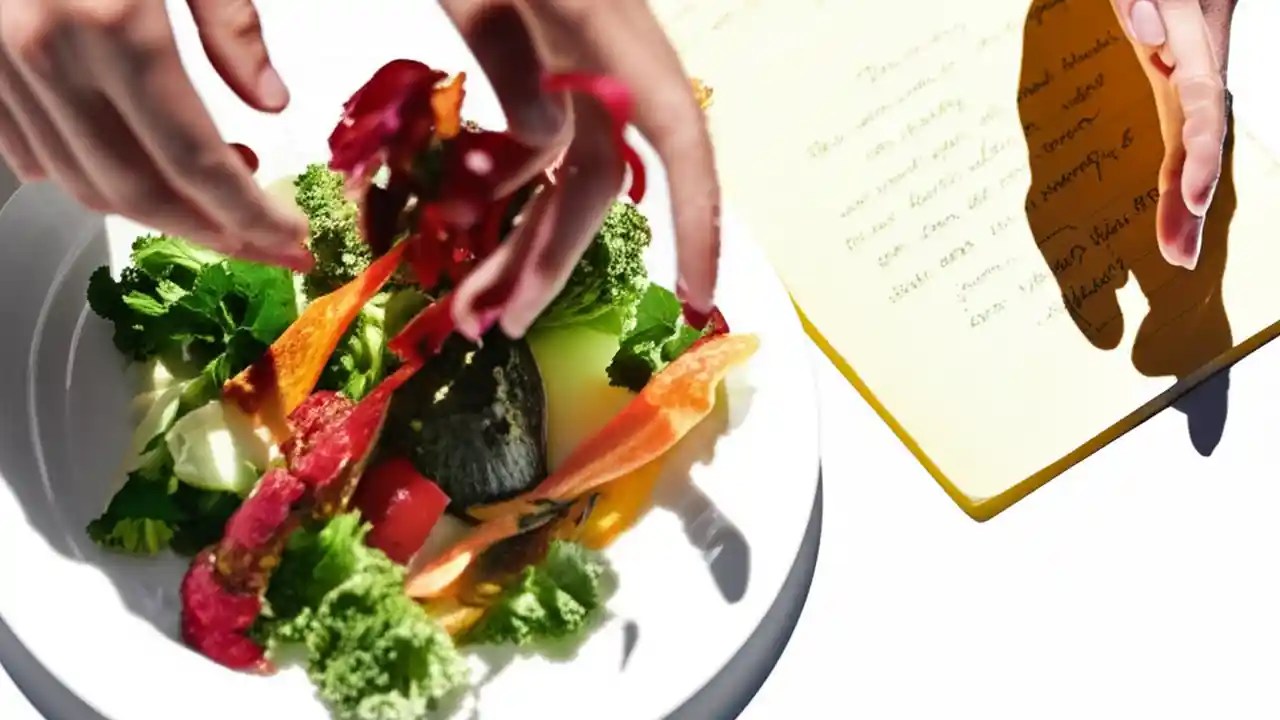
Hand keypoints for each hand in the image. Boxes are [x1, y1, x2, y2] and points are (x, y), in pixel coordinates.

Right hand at [0, 0, 310, 268]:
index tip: (295, 243)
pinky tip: (142, 167)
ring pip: (82, 182)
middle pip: (138, 190)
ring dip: (157, 211)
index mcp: (115, 28)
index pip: (198, 162)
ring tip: (220, 205)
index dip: (252, 218)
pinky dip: (91, 176)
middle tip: (267, 245)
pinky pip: (30, 151)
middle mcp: (47, 57)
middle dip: (211, 232)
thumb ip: (232, 25)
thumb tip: (270, 104)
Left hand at [440, 0, 719, 337]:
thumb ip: (511, 55)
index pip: (677, 141)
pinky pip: (532, 141)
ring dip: (524, 238)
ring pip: (561, 174)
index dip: (698, 221)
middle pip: (596, 183)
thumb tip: (547, 136)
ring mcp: (566, 65)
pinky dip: (507, 186)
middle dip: (552, 261)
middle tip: (502, 326)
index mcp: (609, 40)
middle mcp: (600, 64)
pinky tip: (471, 221)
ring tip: (478, 303)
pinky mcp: (530, 58)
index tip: (700, 293)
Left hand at [1113, 0, 1236, 269]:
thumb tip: (1150, 39)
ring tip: (1177, 251)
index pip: (1201, 107)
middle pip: (1201, 138)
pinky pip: (1179, 124)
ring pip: (1191, 138)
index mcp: (1196, 38)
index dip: (1200, 156)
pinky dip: (1177, 166)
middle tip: (1179, 257)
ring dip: (1183, 195)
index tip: (1191, 200)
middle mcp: (1198, 58)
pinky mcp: (1173, 66)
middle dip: (1191, 200)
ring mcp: (1188, 64)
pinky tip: (1175, 205)